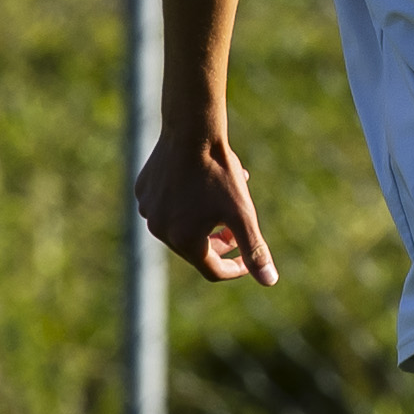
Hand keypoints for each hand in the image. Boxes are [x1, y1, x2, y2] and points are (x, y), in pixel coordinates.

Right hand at [135, 130, 277, 285]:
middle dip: (219, 242)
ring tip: (223, 202)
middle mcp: (159, 229)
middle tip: (236, 231)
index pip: (213, 270)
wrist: (192, 132)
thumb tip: (270, 281)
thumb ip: (255, 249)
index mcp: (183, 240)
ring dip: (205, 222)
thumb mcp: (243, 214)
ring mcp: (147, 209)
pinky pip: (167, 206)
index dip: (236, 268)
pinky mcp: (143, 191)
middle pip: (196, 249)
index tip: (248, 260)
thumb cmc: (220, 174)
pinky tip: (201, 186)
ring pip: (181, 226)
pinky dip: (186, 204)